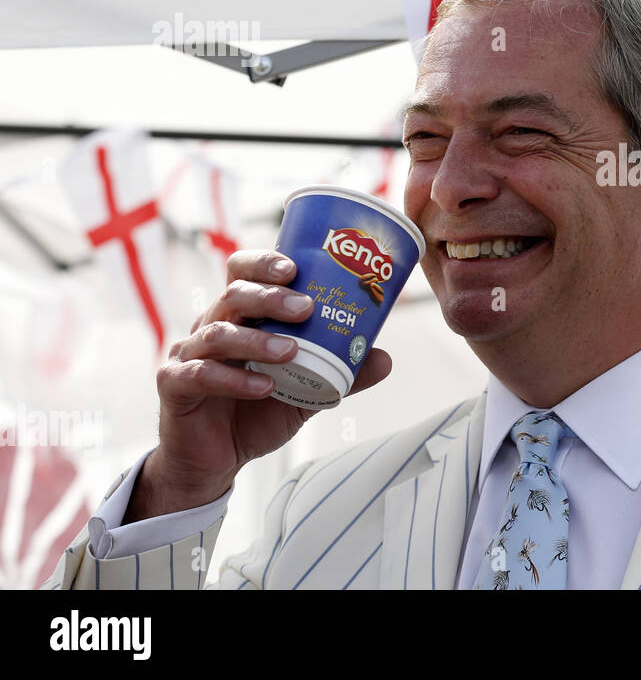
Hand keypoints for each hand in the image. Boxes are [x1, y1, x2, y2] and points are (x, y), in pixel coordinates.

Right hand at [124, 250, 391, 522]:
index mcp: (240, 317)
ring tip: (290, 351)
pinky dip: (233, 380)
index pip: (243, 273)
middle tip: (306, 307)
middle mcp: (211, 326)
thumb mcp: (305, 392)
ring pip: (217, 333)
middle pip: (233, 295)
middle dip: (270, 296)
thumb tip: (385, 358)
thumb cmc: (256, 413)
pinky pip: (198, 375)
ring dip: (257, 340)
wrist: (215, 461)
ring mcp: (187, 354)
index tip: (296, 267)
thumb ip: (340, 375)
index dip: (264, 263)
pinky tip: (263, 387)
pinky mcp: (174, 386)